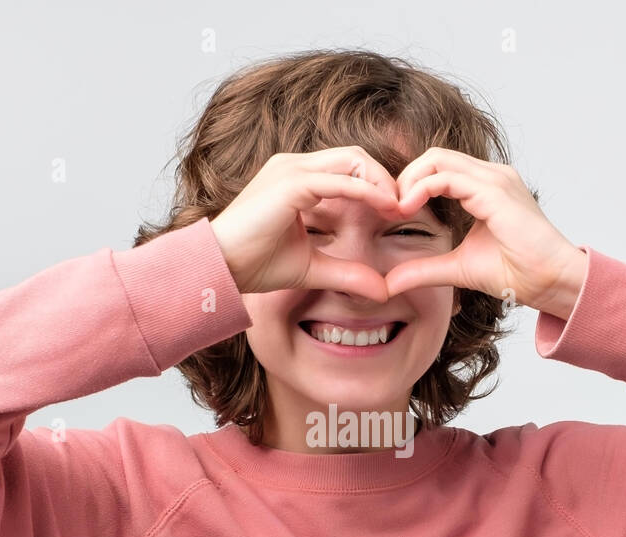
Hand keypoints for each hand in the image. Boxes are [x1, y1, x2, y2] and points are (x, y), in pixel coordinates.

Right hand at [209, 146, 402, 300]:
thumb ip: (346, 273)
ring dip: (381, 182)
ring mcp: (291, 171)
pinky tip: (385, 209)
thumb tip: (382, 290)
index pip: (348, 167)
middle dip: (385, 178)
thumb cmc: (253, 264)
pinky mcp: (290, 185)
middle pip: (355, 156)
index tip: (397, 212)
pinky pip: (340, 181)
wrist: (218, 267)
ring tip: (399, 208)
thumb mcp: (312, 268)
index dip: (376, 185)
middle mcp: (293, 166)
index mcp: (296, 178)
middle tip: (406, 207)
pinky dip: (367, 193)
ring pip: (352, 160)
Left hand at [384, 148, 587, 316]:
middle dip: (403, 179)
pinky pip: (445, 177)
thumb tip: (389, 283)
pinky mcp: (494, 191)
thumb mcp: (457, 268)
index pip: (437, 168)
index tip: (391, 213)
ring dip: (407, 182)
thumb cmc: (517, 272)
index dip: (409, 185)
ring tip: (396, 210)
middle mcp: (490, 175)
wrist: (550, 281)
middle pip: (433, 156)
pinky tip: (407, 210)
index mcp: (485, 187)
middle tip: (388, 208)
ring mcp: (494, 179)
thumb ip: (424, 270)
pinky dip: (420, 189)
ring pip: (436, 159)